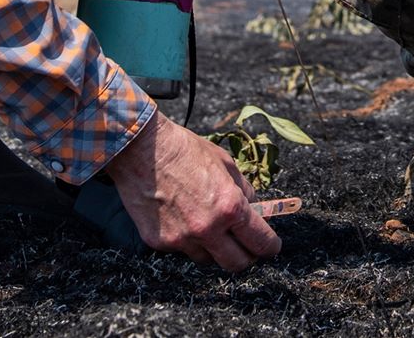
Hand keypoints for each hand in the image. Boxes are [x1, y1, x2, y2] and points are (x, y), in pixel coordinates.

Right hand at [105, 112, 281, 270]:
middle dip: (247, 256)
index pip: (261, 242)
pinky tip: (181, 217)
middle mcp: (208, 229)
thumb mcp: (224, 162)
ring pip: (208, 259)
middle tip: (246, 245)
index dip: (270, 246)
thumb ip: (243, 189)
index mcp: (230, 207)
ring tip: (208, 224)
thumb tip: (253, 206)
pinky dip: (187, 240)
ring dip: (214, 248)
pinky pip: (182, 250)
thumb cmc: (184, 149)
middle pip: (237, 264)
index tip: (271, 246)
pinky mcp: (159, 243)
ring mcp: (182, 239)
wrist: (142, 149)